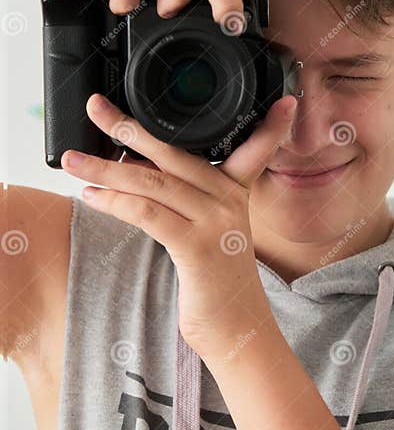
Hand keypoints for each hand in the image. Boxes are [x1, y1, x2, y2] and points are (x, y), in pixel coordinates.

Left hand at [61, 92, 296, 358]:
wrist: (236, 329)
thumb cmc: (216, 282)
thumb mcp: (210, 233)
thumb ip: (184, 200)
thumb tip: (135, 169)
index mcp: (237, 193)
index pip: (253, 147)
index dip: (269, 124)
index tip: (285, 100)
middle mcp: (230, 201)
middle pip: (173, 153)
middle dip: (129, 126)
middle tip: (96, 107)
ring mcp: (215, 222)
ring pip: (151, 181)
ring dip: (104, 168)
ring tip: (72, 160)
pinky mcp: (197, 246)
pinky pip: (146, 213)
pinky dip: (114, 202)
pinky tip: (92, 196)